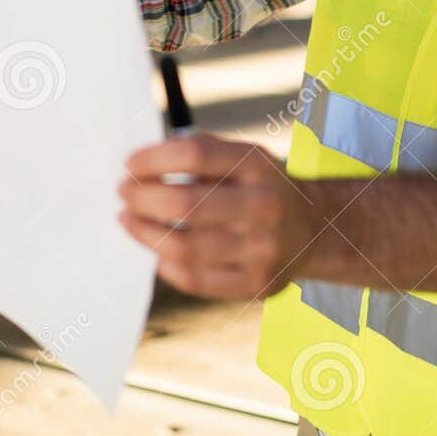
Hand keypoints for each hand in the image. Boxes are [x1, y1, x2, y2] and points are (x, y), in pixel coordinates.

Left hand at [117, 133, 319, 299]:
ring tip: (129, 221)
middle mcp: (265, 204)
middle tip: (123, 193)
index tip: (129, 164)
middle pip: (185, 203)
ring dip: (145, 233)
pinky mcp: (258, 282)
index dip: (153, 159)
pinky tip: (157, 252)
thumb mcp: (243, 157)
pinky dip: (167, 265)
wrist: (313, 228)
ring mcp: (264, 248)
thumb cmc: (258, 187)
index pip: (195, 155)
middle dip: (142, 198)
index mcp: (258, 164)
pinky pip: (196, 279)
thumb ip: (200, 153)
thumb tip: (140, 166)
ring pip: (185, 247)